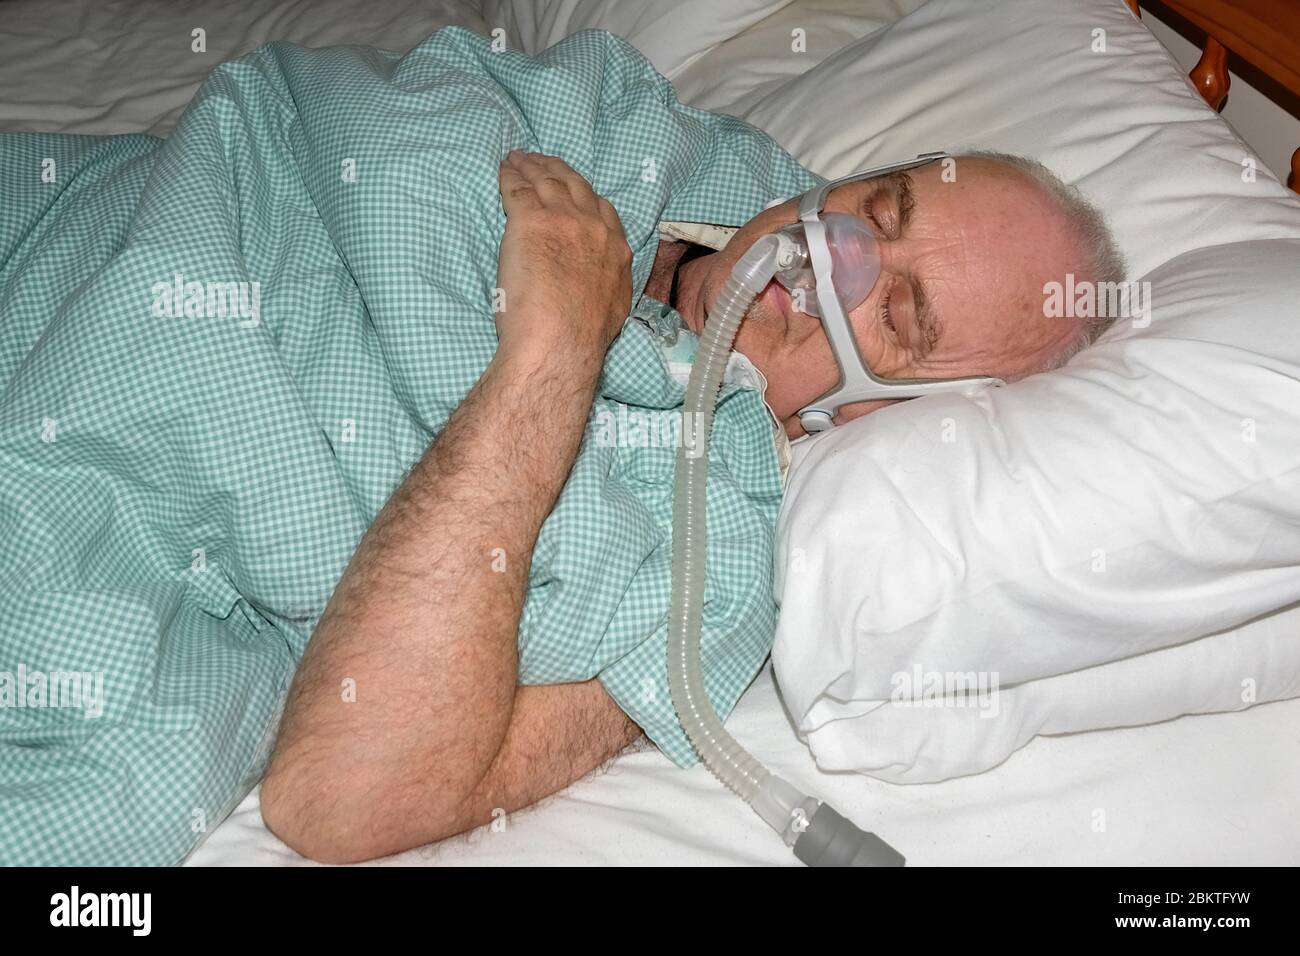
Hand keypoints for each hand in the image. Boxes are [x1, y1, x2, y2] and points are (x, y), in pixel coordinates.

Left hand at [494, 151, 631, 366]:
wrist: (560, 341)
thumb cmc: (582, 336)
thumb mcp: (613, 306)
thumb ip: (609, 283)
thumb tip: (602, 283)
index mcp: (615, 248)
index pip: (601, 208)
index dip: (583, 193)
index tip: (572, 188)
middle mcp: (593, 226)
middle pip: (574, 185)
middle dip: (556, 170)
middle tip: (541, 161)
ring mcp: (562, 219)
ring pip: (545, 180)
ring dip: (530, 166)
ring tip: (517, 159)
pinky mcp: (530, 220)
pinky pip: (517, 188)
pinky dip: (509, 174)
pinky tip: (503, 168)